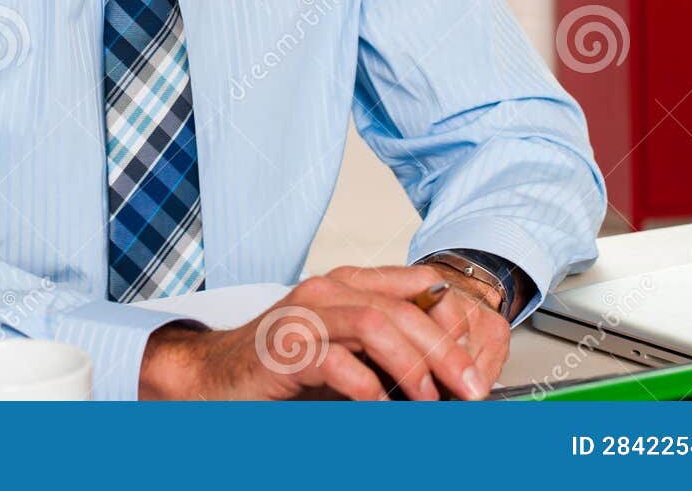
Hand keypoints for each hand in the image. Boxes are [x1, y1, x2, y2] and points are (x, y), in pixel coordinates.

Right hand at [138, 265, 503, 400]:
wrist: (214, 378)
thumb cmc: (281, 367)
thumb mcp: (348, 353)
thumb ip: (388, 350)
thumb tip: (449, 374)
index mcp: (348, 284)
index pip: (418, 286)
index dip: (454, 322)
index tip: (477, 364)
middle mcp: (327, 289)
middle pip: (404, 307)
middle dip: (446, 351)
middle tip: (471, 390)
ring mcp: (304, 314)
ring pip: (375, 323)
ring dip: (412, 365)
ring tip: (431, 401)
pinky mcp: (283, 347)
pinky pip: (333, 360)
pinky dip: (365, 387)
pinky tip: (380, 407)